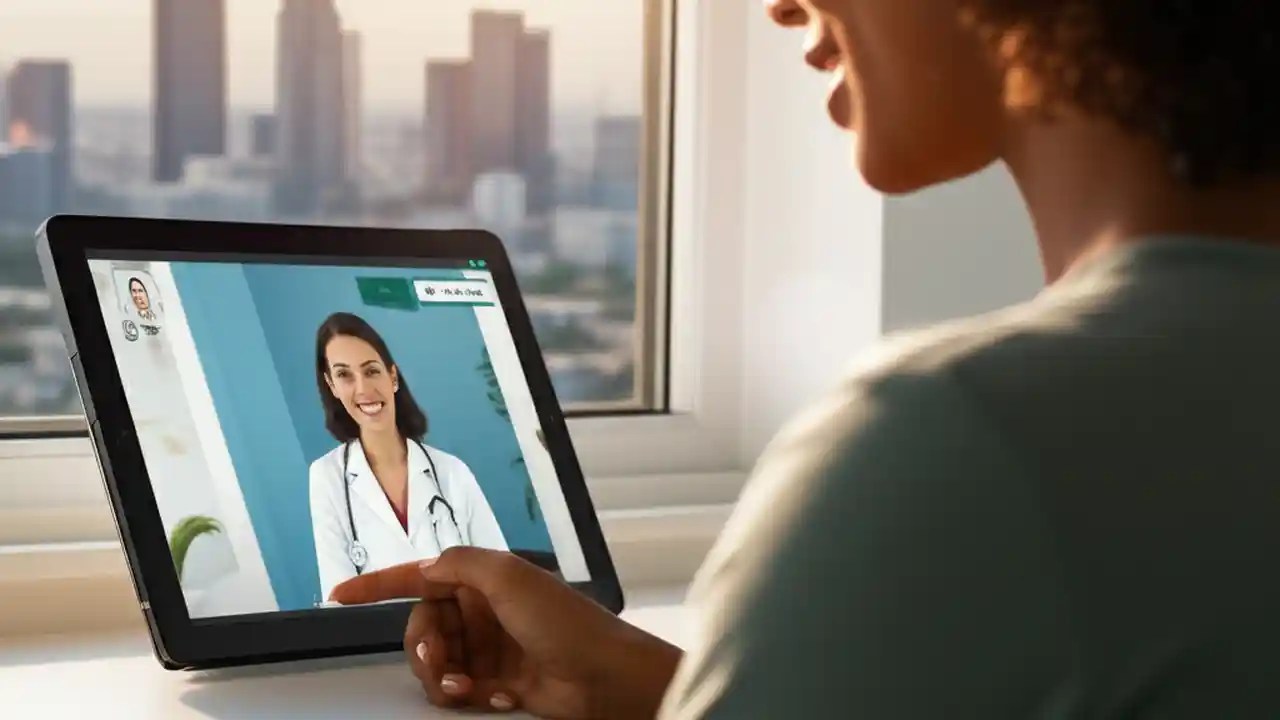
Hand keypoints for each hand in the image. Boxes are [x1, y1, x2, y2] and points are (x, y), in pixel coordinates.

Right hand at [330, 548, 682, 718]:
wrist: (603, 677)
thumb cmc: (566, 623)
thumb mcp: (509, 577)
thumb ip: (461, 563)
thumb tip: (428, 564)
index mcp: (483, 578)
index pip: (419, 575)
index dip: (377, 585)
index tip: (341, 596)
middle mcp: (482, 610)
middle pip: (421, 626)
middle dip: (422, 646)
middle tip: (438, 660)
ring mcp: (488, 647)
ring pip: (433, 662)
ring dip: (440, 676)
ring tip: (463, 686)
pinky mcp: (495, 681)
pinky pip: (455, 689)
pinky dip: (464, 694)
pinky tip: (491, 695)